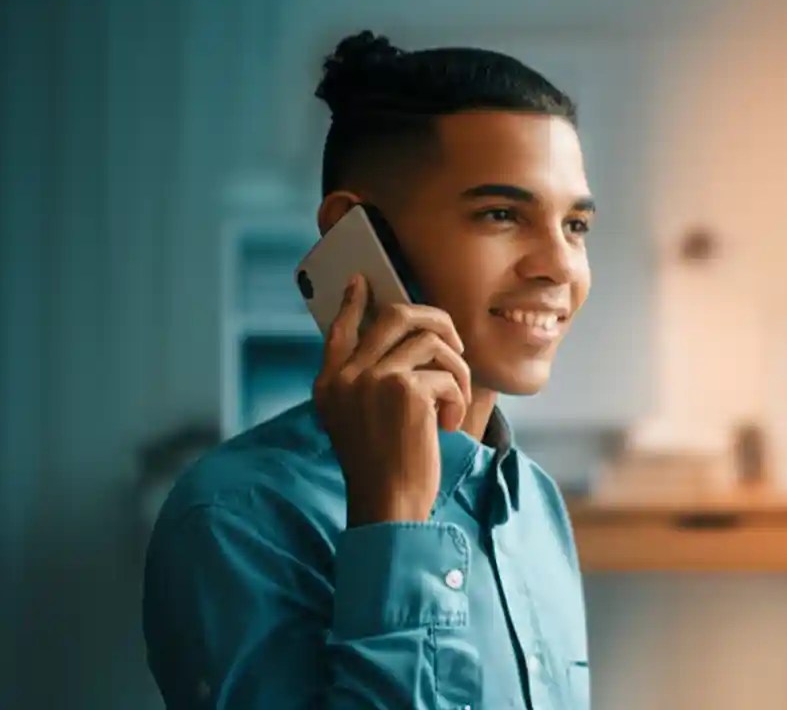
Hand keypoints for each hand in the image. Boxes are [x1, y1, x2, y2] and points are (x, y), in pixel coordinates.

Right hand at [312, 275, 471, 526]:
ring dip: (455, 368)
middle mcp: (347, 376)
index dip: (352, 303)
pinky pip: (447, 375)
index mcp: (329, 384)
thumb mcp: (357, 422)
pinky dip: (457, 399)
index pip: (338, 330)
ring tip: (454, 399)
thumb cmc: (382, 468)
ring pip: (431, 341)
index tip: (360, 282)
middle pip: (395, 316)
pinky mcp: (406, 390)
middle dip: (434, 319)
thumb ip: (366, 383)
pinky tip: (447, 425)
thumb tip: (404, 344)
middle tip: (454, 341)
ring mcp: (374, 379)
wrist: (388, 504)